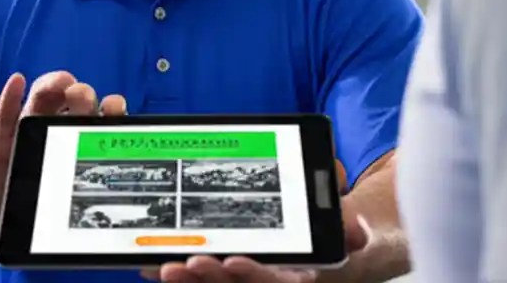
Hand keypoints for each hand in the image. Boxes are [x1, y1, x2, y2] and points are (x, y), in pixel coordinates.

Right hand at [0, 71, 126, 231]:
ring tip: (62, 81)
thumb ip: (88, 197)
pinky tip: (18, 82)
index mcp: (75, 144)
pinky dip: (10, 97)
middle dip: (81, 94)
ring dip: (51, 85)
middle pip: (70, 103)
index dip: (107, 110)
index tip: (114, 106)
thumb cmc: (35, 212)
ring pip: (40, 101)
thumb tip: (128, 203)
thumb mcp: (65, 206)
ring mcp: (25, 132)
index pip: (96, 121)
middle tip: (83, 95)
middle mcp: (52, 131)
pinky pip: (4, 116)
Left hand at [141, 204, 370, 282]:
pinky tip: (151, 266)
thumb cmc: (323, 237)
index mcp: (294, 280)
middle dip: (212, 279)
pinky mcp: (220, 282)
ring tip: (166, 266)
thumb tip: (355, 229)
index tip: (233, 260)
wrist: (314, 242)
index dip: (253, 274)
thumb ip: (347, 231)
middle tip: (189, 262)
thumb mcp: (341, 234)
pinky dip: (177, 279)